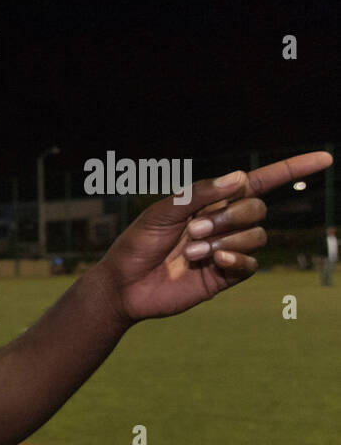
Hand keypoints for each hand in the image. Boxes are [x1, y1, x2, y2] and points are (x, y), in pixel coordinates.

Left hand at [96, 151, 332, 323]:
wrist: (123, 285)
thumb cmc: (136, 244)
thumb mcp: (161, 213)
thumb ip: (198, 194)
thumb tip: (242, 177)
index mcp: (211, 202)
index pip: (259, 182)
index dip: (292, 169)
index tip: (325, 158)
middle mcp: (224, 224)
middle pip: (256, 209)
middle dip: (229, 217)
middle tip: (192, 231)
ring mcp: (227, 250)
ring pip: (256, 235)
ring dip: (225, 240)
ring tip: (190, 252)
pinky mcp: (225, 277)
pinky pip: (251, 263)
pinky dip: (237, 259)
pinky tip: (215, 262)